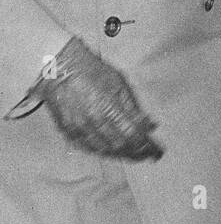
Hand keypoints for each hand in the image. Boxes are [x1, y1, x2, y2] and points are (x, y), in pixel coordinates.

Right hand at [29, 36, 163, 160]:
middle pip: (120, 146)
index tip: (157, 151)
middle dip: (137, 153)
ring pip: (105, 150)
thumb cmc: (92, 71)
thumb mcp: (119, 84)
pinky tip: (111, 150)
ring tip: (132, 153)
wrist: (59, 68)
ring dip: (121, 154)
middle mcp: (94, 122)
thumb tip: (150, 125)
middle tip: (147, 155)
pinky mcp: (68, 131)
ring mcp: (79, 128)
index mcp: (109, 108)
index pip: (133, 135)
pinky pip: (88, 148)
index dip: (147, 146)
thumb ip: (133, 107)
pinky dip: (102, 151)